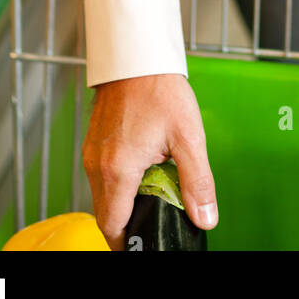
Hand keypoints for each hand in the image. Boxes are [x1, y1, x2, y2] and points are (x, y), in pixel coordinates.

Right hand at [83, 73, 217, 249]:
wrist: (137, 56)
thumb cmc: (160, 89)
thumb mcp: (189, 138)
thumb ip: (197, 183)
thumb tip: (205, 218)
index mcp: (117, 170)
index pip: (114, 226)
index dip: (130, 241)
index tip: (146, 241)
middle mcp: (97, 165)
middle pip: (106, 215)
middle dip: (129, 223)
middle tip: (155, 219)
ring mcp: (92, 153)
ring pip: (102, 196)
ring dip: (124, 202)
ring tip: (154, 192)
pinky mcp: (94, 142)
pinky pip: (101, 176)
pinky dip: (118, 184)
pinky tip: (142, 170)